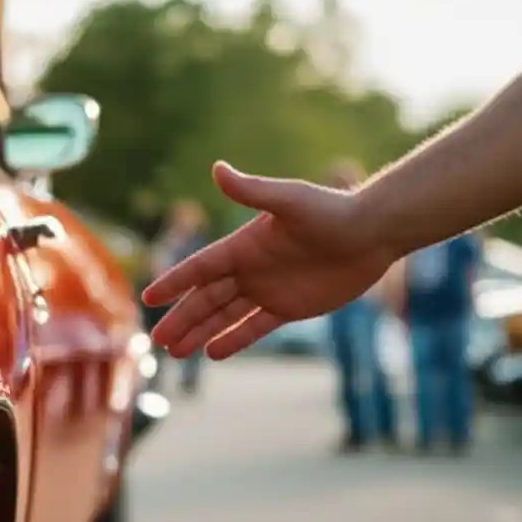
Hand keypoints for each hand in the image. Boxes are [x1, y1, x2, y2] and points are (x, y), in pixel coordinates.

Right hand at [142, 161, 398, 359]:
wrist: (372, 232)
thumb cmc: (332, 210)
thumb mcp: (290, 200)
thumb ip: (253, 190)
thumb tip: (217, 169)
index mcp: (243, 245)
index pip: (200, 267)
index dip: (175, 282)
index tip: (149, 296)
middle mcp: (250, 268)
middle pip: (206, 298)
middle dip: (182, 319)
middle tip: (156, 341)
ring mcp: (268, 289)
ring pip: (225, 315)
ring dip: (200, 332)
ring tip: (176, 352)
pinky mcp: (289, 307)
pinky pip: (254, 326)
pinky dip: (234, 339)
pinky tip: (213, 353)